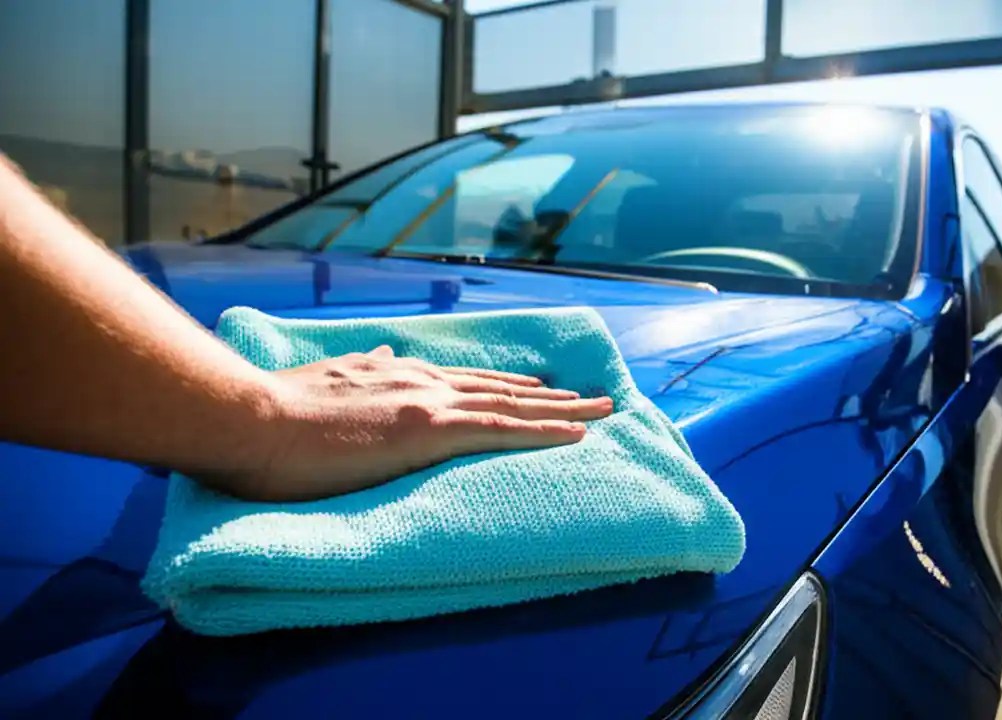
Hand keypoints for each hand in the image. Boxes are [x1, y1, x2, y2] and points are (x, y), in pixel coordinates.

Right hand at [210, 345, 612, 501]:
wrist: (250, 418)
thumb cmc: (273, 410)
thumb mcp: (324, 380)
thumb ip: (361, 368)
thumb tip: (384, 353)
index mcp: (396, 374)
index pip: (466, 380)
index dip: (509, 384)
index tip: (541, 387)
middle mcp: (421, 381)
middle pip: (502, 388)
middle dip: (551, 395)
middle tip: (593, 397)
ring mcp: (427, 403)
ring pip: (513, 406)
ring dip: (564, 410)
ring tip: (605, 411)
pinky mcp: (427, 431)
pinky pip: (499, 431)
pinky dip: (542, 431)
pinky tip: (576, 435)